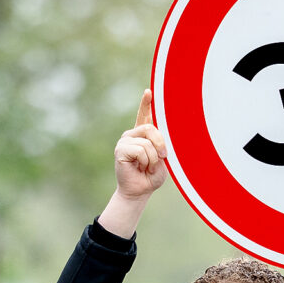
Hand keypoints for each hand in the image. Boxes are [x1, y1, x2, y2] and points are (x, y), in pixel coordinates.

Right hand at [99, 90, 167, 238]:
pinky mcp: (120, 150)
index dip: (146, 104)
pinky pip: (140, 150)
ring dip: (153, 158)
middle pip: (151, 128)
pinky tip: (140, 167)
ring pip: (147, 143)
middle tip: (162, 158)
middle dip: (161, 144)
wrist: (140, 191)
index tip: (149, 91)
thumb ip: (162, 144)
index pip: (145, 115)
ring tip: (147, 167)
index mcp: (143, 135)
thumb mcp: (162, 158)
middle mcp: (132, 135)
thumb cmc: (152, 176)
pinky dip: (145, 161)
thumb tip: (161, 135)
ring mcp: (125, 141)